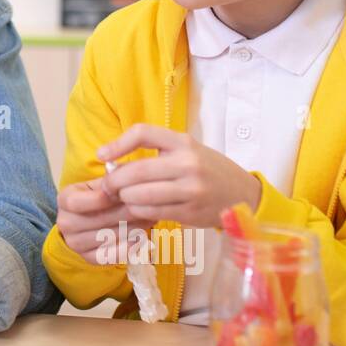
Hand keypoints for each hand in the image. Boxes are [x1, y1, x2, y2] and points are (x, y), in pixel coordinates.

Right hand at [56, 178, 151, 264]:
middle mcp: (65, 224)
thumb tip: (128, 180)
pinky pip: (109, 256)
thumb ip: (111, 182)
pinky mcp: (88, 258)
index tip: (121, 194)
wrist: (88, 220)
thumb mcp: (99, 184)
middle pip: (96, 220)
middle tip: (146, 206)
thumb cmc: (98, 197)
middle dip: (125, 212)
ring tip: (150, 219)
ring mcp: (75, 243)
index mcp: (64, 200)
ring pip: (107, 237)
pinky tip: (141, 239)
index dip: (99, 199)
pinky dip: (127, 249)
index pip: (76, 202)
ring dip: (132, 229)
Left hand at [97, 124, 261, 228]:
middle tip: (106, 186)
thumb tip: (113, 162)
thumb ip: (156, 152)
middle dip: (114, 181)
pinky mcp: (190, 212)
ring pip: (140, 195)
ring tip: (123, 197)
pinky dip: (138, 210)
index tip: (102, 155)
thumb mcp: (187, 150)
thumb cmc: (207, 169)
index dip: (117, 144)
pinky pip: (151, 212)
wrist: (243, 194)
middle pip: (136, 170)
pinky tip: (138, 208)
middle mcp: (188, 163)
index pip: (142, 133)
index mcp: (183, 142)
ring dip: (124, 197)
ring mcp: (190, 189)